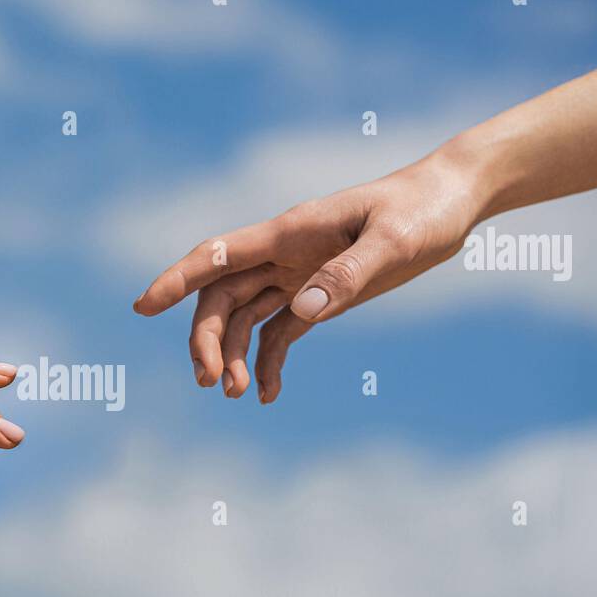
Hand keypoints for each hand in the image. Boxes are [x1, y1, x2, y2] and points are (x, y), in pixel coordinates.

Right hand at [132, 151, 484, 403]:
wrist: (453, 201)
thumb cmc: (425, 209)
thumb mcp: (394, 240)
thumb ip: (347, 274)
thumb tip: (301, 311)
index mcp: (289, 231)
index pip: (218, 256)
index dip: (177, 279)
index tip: (143, 306)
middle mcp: (284, 253)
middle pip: (222, 297)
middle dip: (208, 339)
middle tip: (213, 383)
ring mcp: (299, 274)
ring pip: (245, 317)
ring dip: (235, 355)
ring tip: (240, 395)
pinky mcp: (320, 295)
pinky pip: (280, 332)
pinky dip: (270, 362)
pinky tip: (270, 394)